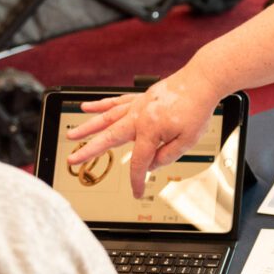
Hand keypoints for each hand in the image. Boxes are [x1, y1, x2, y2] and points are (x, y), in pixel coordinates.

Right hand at [65, 72, 222, 197]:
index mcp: (151, 130)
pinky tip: (87, 107)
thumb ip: (167, 156)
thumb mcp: (188, 140)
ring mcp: (137, 105)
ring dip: (87, 127)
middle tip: (72, 159)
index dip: (137, 180)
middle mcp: (139, 117)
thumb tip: (151, 165)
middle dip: (89, 150)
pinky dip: (100, 105)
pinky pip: (116, 102)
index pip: (139, 162)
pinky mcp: (140, 98)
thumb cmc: (197, 109)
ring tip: (72, 135)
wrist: (201, 81)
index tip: (137, 192)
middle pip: (109, 137)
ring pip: (107, 118)